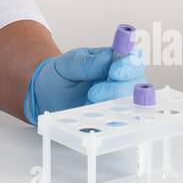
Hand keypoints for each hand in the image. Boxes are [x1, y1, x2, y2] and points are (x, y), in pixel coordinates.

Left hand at [23, 46, 146, 123]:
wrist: (46, 93)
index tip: (115, 71)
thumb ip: (88, 63)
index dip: (129, 66)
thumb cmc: (61, 74)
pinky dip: (113, 121)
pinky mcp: (111, 118)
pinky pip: (120, 122)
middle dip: (118, 88)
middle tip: (95, 92)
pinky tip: (99, 117)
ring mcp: (117, 100)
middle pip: (137, 84)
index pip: (132, 60)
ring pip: (131, 104)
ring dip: (114, 104)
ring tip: (91, 100)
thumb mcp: (69, 63)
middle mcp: (120, 80)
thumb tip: (107, 60)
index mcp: (113, 61)